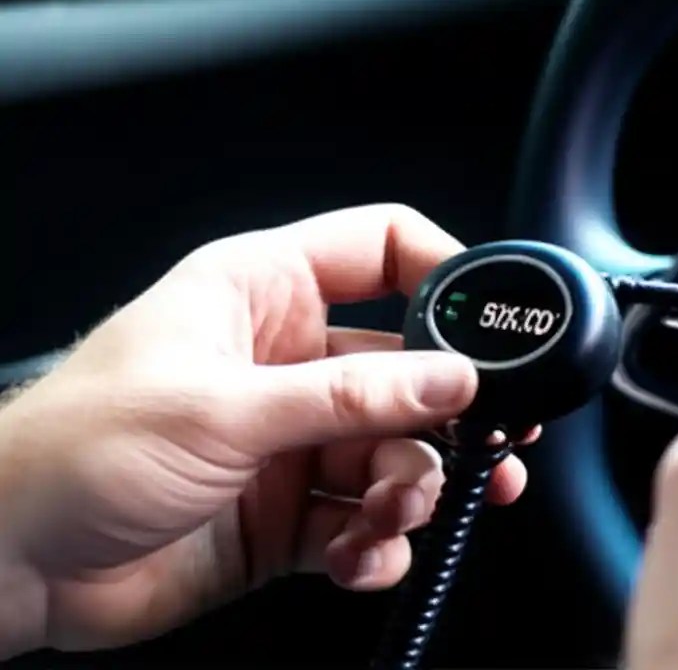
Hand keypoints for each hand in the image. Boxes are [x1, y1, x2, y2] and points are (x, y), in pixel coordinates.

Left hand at [0, 204, 533, 656]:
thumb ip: (350, 396)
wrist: (9, 564)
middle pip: (410, 371)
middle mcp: (287, 364)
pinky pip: (364, 526)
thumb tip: (448, 380)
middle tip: (488, 449)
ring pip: (398, 456)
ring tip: (393, 515)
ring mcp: (292, 443)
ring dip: (412, 492)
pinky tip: (358, 558)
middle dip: (449, 416)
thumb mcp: (224, 408)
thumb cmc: (71, 451)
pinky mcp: (289, 516)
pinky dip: (376, 548)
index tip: (493, 323)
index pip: (380, 249)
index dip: (445, 273)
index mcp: (263, 295)